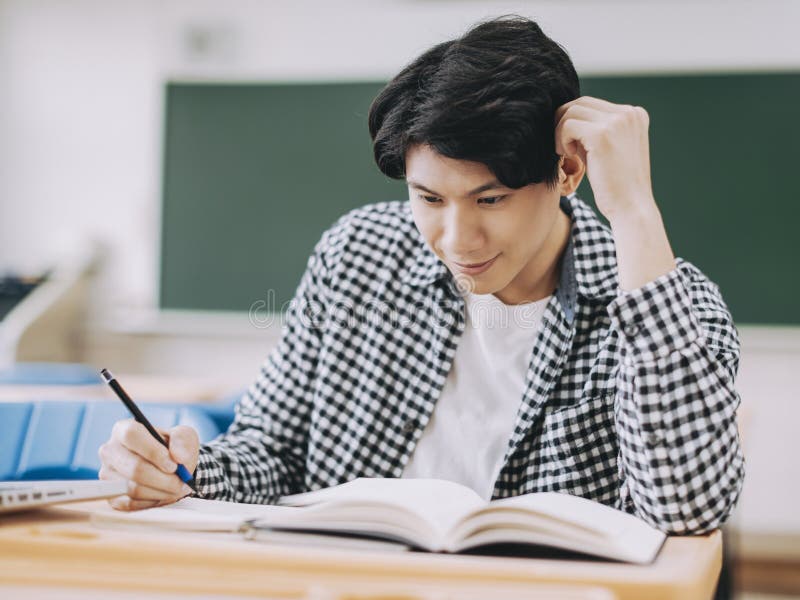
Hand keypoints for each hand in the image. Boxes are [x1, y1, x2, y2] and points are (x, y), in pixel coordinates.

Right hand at [98, 419, 199, 510]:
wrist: (169, 468)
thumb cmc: (173, 448)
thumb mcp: (184, 436)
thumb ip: (182, 440)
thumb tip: (178, 457)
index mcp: (123, 430)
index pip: (132, 436)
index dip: (154, 452)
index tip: (173, 465)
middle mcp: (110, 452)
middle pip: (134, 468)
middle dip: (164, 479)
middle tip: (182, 482)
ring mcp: (107, 476)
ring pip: (134, 489)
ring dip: (162, 492)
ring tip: (178, 488)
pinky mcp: (110, 497)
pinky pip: (131, 504)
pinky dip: (153, 502)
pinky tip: (165, 495)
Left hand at [555, 96, 654, 222]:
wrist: (630, 207)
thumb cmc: (616, 184)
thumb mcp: (608, 148)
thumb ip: (594, 129)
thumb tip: (565, 112)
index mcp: (635, 114)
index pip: (591, 104)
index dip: (574, 123)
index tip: (573, 146)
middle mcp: (629, 113)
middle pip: (580, 103)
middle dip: (564, 124)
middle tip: (564, 148)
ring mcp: (617, 121)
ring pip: (571, 111)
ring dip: (561, 133)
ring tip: (567, 154)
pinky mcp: (602, 134)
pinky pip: (567, 125)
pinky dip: (561, 140)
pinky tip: (570, 156)